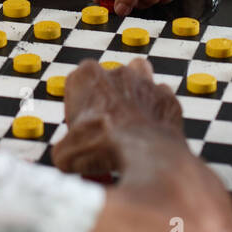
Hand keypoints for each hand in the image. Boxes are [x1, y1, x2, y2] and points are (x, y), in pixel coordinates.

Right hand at [53, 57, 185, 181]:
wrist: (145, 154)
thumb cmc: (104, 146)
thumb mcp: (66, 155)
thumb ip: (64, 150)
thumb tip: (66, 159)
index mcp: (87, 76)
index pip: (76, 84)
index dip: (76, 108)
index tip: (79, 129)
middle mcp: (117, 73)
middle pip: (107, 80)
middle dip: (104, 101)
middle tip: (103, 129)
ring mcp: (145, 82)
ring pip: (138, 76)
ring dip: (132, 93)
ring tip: (128, 119)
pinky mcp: (167, 96)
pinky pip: (160, 100)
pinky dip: (155, 113)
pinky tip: (149, 131)